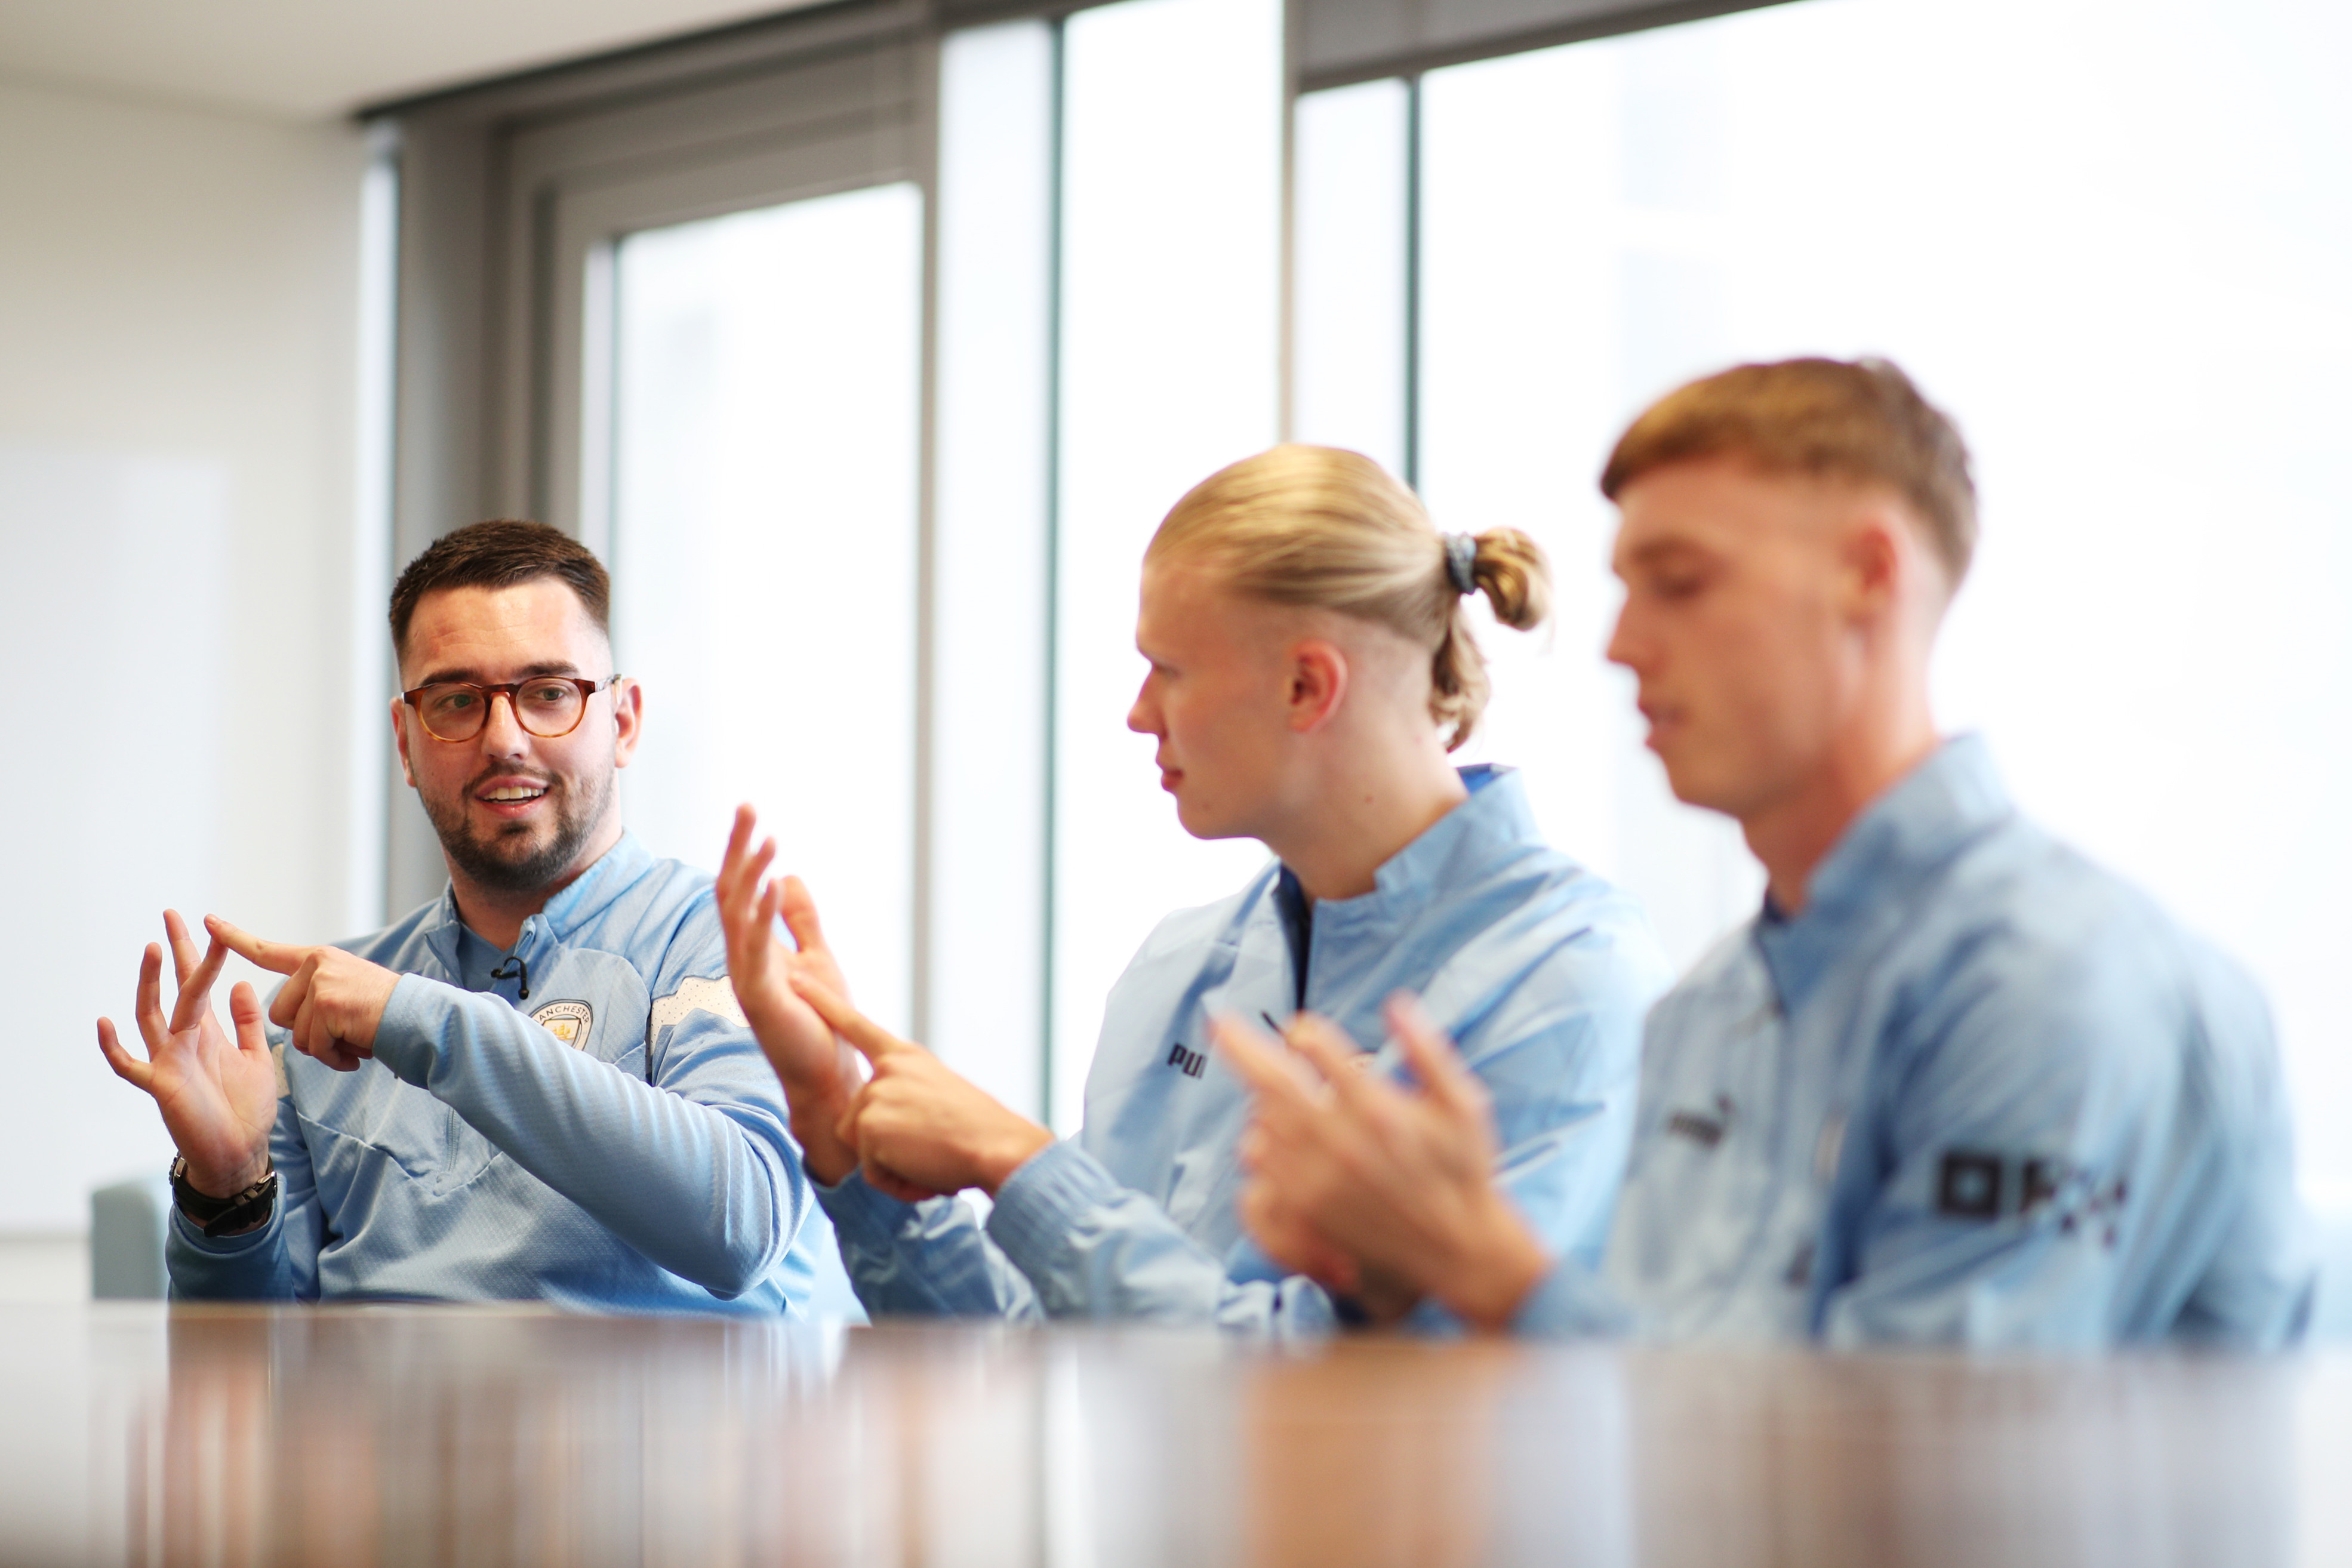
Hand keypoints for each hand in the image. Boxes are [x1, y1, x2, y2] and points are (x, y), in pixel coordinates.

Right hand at [96, 911, 278, 1196]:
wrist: (240, 1153)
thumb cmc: (246, 1109)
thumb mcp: (257, 1058)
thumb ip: (248, 1023)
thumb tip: (242, 984)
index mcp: (208, 1033)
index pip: (201, 985)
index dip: (203, 955)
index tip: (209, 924)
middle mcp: (184, 1041)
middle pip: (175, 989)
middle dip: (174, 954)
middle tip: (171, 916)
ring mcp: (169, 1061)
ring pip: (152, 1015)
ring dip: (150, 984)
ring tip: (152, 951)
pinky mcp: (160, 1085)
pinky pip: (130, 1065)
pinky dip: (115, 1046)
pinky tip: (105, 1023)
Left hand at [207, 916, 399, 1073]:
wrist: (419, 1018)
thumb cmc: (386, 1013)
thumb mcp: (347, 991)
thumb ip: (317, 994)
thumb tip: (298, 1021)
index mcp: (318, 959)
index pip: (268, 950)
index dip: (234, 938)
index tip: (208, 921)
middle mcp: (317, 965)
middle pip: (280, 1013)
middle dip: (308, 1033)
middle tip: (343, 1031)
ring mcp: (321, 984)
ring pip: (297, 1034)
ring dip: (324, 1048)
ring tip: (354, 1039)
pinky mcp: (327, 1006)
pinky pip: (314, 1046)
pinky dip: (335, 1057)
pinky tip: (356, 1051)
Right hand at [715, 805, 865, 1183]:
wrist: (826, 1077)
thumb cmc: (820, 1023)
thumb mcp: (816, 958)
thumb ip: (800, 920)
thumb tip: (787, 877)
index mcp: (753, 949)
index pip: (738, 890)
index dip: (742, 851)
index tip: (751, 813)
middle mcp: (742, 960)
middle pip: (729, 892)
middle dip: (738, 848)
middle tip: (747, 807)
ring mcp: (747, 978)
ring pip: (738, 915)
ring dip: (752, 873)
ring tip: (767, 837)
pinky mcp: (762, 998)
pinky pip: (756, 949)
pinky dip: (762, 915)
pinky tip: (771, 884)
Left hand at [789, 969, 1053, 1202]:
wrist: (997, 1144)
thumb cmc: (979, 1129)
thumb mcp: (939, 1095)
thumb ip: (905, 1096)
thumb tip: (882, 1127)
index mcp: (905, 1057)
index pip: (857, 1027)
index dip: (824, 1003)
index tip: (797, 979)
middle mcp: (886, 1071)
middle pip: (856, 1120)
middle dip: (884, 1146)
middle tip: (929, 1148)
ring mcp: (875, 1095)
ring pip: (860, 1147)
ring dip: (891, 1166)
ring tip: (929, 1159)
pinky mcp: (869, 1125)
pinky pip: (870, 1172)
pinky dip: (896, 1183)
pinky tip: (925, 1173)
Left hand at [1214, 996, 1550, 1330]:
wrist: (1458, 1252)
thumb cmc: (1463, 1172)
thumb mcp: (1463, 1105)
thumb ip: (1428, 1051)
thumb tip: (1397, 1004)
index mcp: (1377, 1109)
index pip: (1319, 1050)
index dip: (1302, 1032)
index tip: (1297, 1027)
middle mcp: (1341, 1143)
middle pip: (1273, 1082)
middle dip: (1242, 1046)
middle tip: (1218, 1021)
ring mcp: (1317, 1180)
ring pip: (1262, 1124)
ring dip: (1257, 1099)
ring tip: (1267, 1090)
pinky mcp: (1306, 1211)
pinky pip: (1261, 1169)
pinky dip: (1259, 1143)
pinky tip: (1268, 1136)